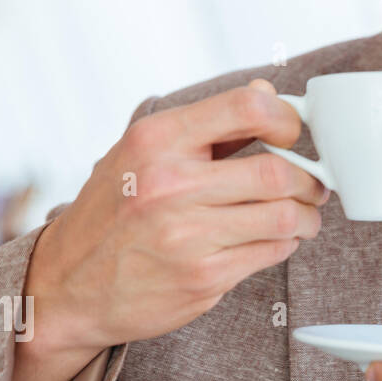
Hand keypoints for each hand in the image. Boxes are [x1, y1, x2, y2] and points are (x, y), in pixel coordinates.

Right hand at [28, 79, 328, 354]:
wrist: (67, 287)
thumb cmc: (112, 212)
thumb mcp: (142, 152)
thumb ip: (207, 125)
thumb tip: (269, 93)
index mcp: (156, 141)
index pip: (247, 108)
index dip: (286, 119)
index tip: (293, 135)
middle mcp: (170, 185)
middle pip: (278, 171)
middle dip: (309, 179)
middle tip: (315, 184)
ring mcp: (187, 235)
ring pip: (285, 217)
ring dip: (307, 216)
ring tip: (304, 215)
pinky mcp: (202, 278)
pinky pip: (271, 252)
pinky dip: (285, 243)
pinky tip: (275, 238)